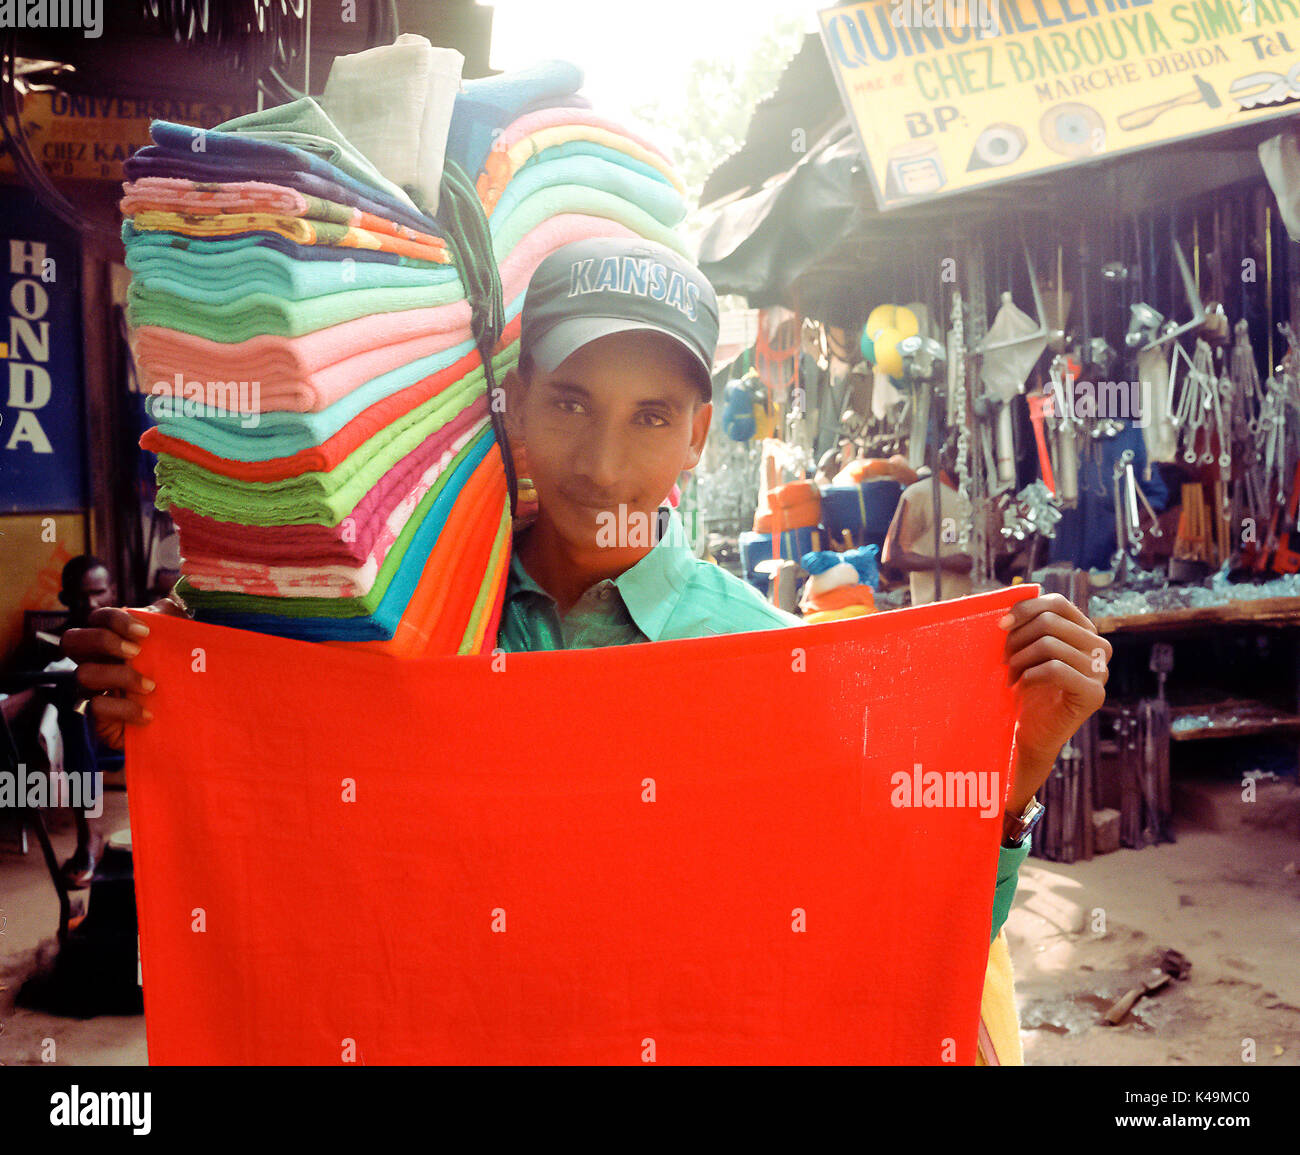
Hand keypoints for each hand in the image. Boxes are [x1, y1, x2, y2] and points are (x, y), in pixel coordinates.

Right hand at [61, 602, 178, 748]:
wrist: (185, 715)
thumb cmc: (177, 671)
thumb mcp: (177, 641)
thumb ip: (172, 617)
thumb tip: (171, 598)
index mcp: (113, 638)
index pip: (98, 618)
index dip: (115, 620)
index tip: (145, 632)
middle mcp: (96, 660)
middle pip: (72, 640)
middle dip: (103, 641)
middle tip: (136, 652)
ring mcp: (93, 688)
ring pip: (83, 674)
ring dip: (119, 676)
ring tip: (150, 686)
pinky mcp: (99, 716)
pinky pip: (96, 708)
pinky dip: (124, 710)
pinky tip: (148, 714)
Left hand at [1000, 592, 1109, 811]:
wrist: (1026, 733)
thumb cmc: (1021, 688)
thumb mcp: (1023, 649)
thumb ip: (1024, 623)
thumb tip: (1010, 595)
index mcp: (1083, 631)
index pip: (1058, 603)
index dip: (1026, 609)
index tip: (999, 625)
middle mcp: (1099, 648)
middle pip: (1051, 621)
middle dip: (1017, 638)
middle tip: (1002, 660)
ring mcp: (1100, 672)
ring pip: (1050, 644)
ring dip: (1019, 659)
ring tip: (1009, 676)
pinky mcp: (1093, 695)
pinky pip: (1055, 669)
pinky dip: (1029, 676)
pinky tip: (1020, 687)